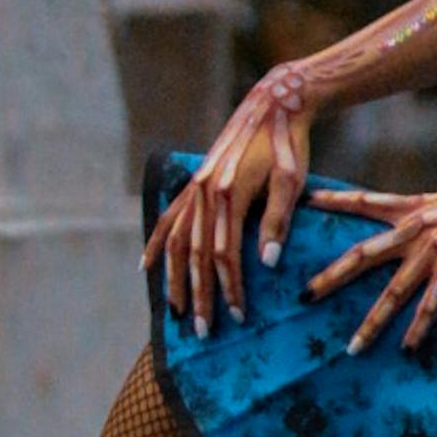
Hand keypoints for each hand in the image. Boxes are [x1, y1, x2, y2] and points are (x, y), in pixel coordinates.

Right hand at [143, 64, 327, 335]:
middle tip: (203, 332)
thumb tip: (265, 264)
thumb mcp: (291, 183)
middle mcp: (205, 192)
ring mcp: (195, 188)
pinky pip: (169, 219)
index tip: (238, 316)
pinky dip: (156, 244)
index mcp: (229, 194)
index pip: (225, 254)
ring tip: (175, 312)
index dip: (230, 287)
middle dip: (199, 295)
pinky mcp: (194, 184)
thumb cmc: (289, 145)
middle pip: (196, 255)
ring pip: (177, 242)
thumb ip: (276, 222)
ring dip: (175, 279)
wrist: (273, 104)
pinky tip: (145, 268)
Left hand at [302, 174, 436, 354]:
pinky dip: (418, 328)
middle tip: (303, 297)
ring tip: (352, 348)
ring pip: (393, 292)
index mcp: (413, 209)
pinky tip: (406, 349)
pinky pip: (431, 305)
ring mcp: (435, 250)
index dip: (334, 202)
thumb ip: (421, 216)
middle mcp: (416, 229)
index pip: (365, 202)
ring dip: (371, 323)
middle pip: (363, 256)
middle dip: (330, 278)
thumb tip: (401, 227)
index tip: (304, 201)